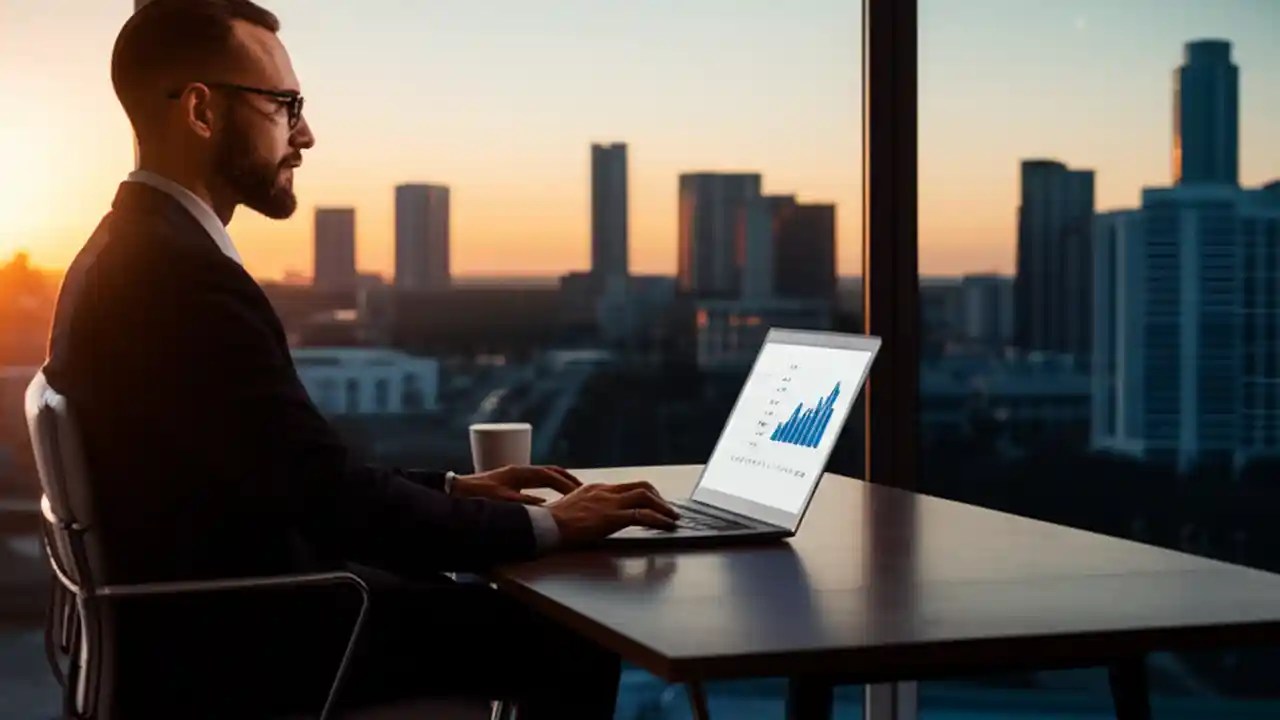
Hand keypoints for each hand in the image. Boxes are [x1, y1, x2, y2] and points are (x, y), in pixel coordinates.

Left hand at [452, 465, 581, 504]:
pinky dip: (547, 487)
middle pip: (549, 471)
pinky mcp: (507, 482)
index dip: (566, 484)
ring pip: (542, 476)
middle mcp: (518, 471)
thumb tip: (549, 506)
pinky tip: (549, 498)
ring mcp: (512, 475)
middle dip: (567, 480)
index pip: (550, 476)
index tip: (580, 493)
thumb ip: (526, 504)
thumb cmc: (477, 496)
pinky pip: (534, 482)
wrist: (454, 491)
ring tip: (571, 492)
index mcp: (519, 473)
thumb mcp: (503, 502)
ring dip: (558, 482)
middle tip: (583, 489)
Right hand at [547, 481, 679, 545]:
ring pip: (646, 496)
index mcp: (596, 489)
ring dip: (663, 507)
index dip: (644, 495)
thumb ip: (587, 509)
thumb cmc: (553, 522)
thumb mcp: (572, 509)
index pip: (626, 487)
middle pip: (641, 486)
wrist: (545, 525)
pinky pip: (642, 515)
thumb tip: (594, 518)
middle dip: (658, 497)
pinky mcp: (612, 516)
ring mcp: (610, 502)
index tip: (652, 503)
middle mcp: (606, 491)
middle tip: (667, 510)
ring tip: (673, 518)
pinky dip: (659, 520)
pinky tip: (666, 526)